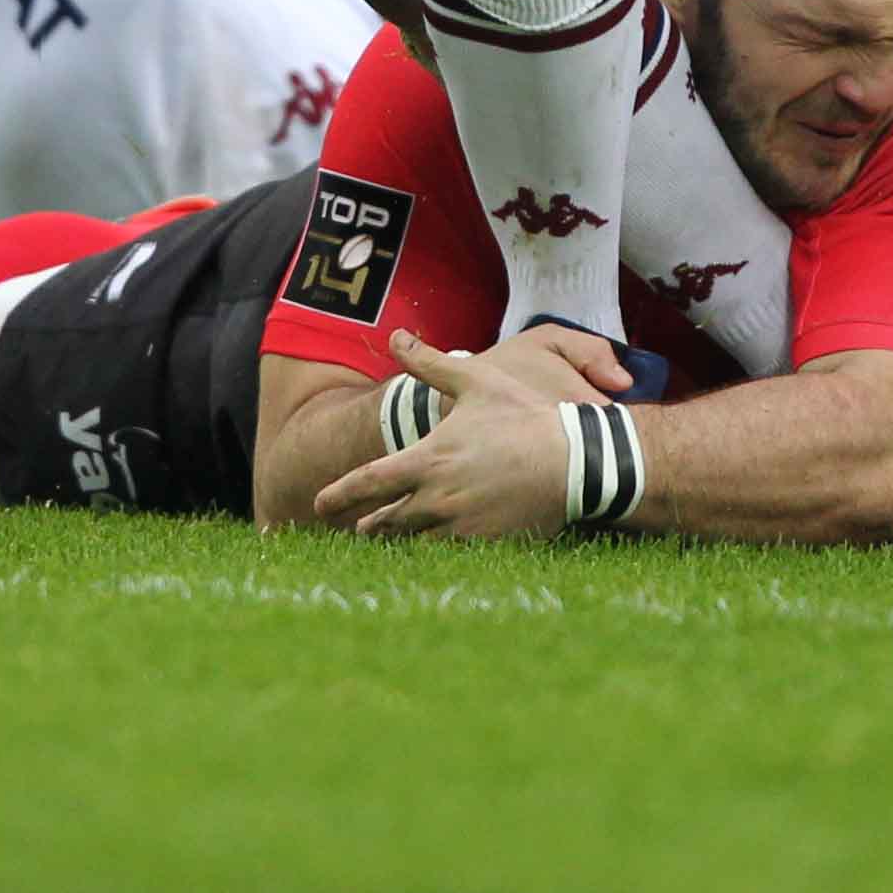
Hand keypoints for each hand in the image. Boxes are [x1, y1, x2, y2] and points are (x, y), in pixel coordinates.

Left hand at [315, 330, 629, 540]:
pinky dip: (434, 553)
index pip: (368, 483)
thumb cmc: (522, 417)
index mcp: (427, 460)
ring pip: (414, 543)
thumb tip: (396, 336)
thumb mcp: (474, 381)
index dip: (339, 496)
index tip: (319, 505)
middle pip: (387, 523)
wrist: (572, 460)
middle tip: (360, 528)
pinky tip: (432, 552)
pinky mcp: (484, 545)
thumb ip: (429, 362)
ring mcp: (460, 527)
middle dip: (372, 526)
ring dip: (400, 542)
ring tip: (391, 541)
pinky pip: (447, 555)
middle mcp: (436, 499)